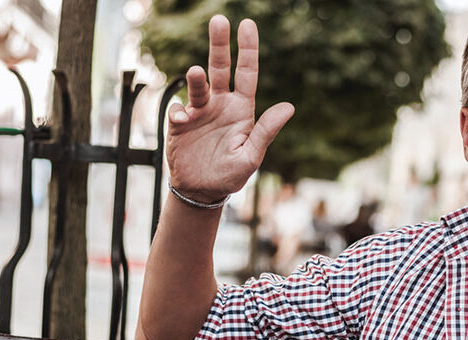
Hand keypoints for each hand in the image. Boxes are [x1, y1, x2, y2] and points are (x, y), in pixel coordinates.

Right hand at [166, 15, 294, 202]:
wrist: (202, 191)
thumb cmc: (231, 175)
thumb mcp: (252, 156)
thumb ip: (266, 131)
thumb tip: (289, 107)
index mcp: (242, 110)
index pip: (247, 74)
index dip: (248, 50)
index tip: (247, 25)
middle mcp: (221, 105)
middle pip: (221, 68)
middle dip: (220, 44)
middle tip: (219, 20)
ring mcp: (199, 112)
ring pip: (198, 85)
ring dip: (197, 78)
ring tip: (195, 72)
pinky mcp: (180, 122)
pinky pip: (178, 109)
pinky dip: (179, 110)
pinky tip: (182, 119)